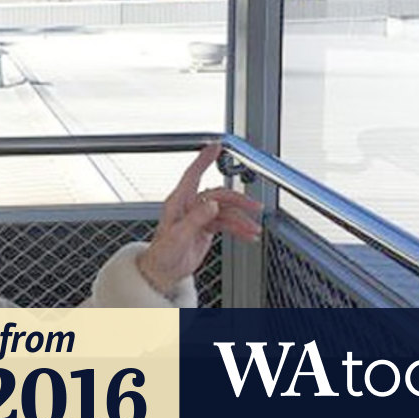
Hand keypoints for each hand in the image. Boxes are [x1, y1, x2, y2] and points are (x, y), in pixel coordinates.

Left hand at [137, 143, 263, 294]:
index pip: (193, 174)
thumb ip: (195, 219)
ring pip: (226, 211)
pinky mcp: (206, 227)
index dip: (204, 159)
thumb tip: (211, 204)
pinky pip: (226, 223)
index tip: (216, 146)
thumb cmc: (163, 253)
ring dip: (241, 220)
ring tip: (253, 230)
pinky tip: (248, 235)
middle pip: (219, 195)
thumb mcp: (178, 236)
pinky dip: (239, 228)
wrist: (164, 271)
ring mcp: (199, 216)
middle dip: (238, 200)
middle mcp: (190, 206)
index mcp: (179, 202)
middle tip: (254, 207)